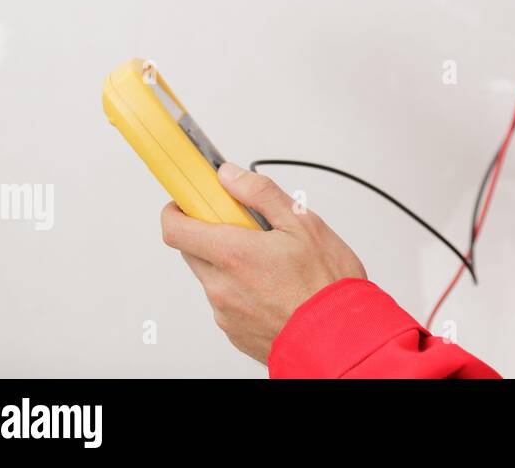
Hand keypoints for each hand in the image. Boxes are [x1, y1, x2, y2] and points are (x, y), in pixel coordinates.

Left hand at [161, 162, 367, 365]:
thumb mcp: (302, 223)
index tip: (191, 200)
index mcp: (233, 254)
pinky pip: (226, 302)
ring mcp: (225, 312)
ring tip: (273, 263)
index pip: (175, 228)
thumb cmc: (327, 284)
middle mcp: (221, 286)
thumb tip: (229, 176)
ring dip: (231, 264)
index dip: (177, 209)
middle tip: (247, 228)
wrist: (339, 337)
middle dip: (213, 233)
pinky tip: (275, 288)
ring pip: (213, 276)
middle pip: (193, 250)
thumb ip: (260, 194)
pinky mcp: (234, 332)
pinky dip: (242, 289)